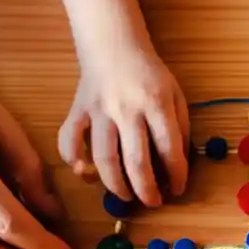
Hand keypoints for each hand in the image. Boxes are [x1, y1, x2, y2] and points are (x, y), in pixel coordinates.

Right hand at [58, 44, 189, 206]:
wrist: (113, 45)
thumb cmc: (149, 74)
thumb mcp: (175, 94)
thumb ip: (179, 128)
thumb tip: (178, 166)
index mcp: (156, 103)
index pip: (169, 149)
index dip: (176, 176)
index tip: (177, 190)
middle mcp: (127, 109)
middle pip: (136, 162)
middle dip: (146, 190)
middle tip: (153, 202)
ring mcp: (99, 111)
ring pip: (104, 159)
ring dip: (116, 185)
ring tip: (126, 196)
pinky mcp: (77, 110)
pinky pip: (69, 140)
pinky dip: (73, 160)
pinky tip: (84, 173)